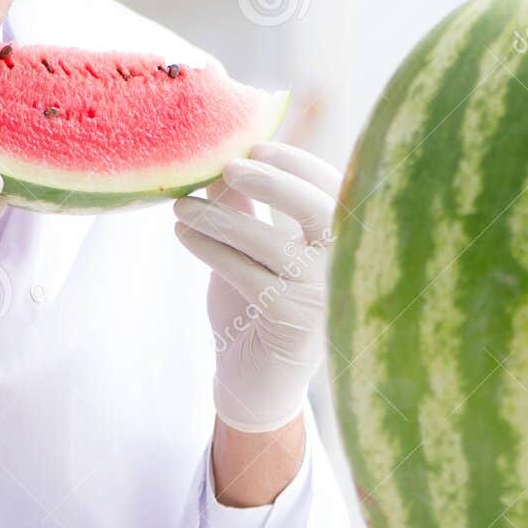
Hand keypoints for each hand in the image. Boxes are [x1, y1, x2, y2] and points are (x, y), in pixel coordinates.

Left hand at [173, 141, 338, 433]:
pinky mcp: (293, 323)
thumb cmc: (258, 305)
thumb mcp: (254, 249)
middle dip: (272, 181)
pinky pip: (246, 274)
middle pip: (318, 210)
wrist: (257, 382)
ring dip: (219, 219)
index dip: (296, 163)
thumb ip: (245, 205)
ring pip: (269, 243)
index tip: (254, 146)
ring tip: (180, 205)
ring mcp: (323, 297)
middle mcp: (346, 268)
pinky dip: (210, 249)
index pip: (334, 188)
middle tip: (227, 167)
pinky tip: (184, 235)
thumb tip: (220, 151)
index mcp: (347, 243)